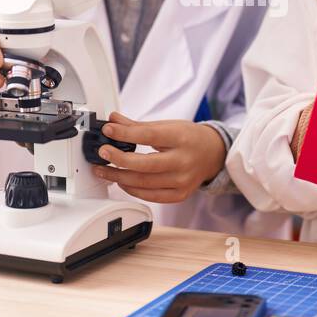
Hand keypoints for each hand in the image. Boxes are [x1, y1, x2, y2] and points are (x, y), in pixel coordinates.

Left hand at [91, 112, 227, 203]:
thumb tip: (113, 121)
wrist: (213, 154)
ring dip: (119, 176)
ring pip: (144, 183)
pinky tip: (122, 181)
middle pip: (145, 165)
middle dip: (118, 159)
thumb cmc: (189, 138)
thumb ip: (138, 126)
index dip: (125, 133)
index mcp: (181, 138)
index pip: (149, 136)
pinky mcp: (180, 195)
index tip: (108, 130)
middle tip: (102, 153)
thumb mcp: (167, 126)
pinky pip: (151, 196)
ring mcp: (182, 181)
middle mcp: (183, 161)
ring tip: (104, 169)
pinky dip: (132, 189)